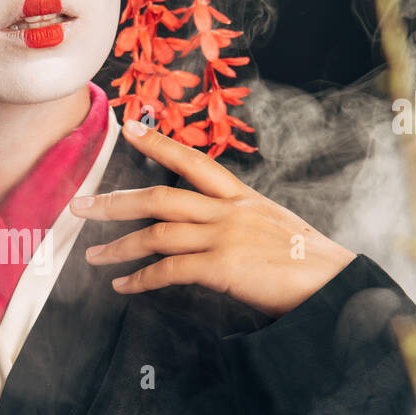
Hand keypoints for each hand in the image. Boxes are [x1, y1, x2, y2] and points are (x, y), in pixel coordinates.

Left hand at [69, 119, 356, 317]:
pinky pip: (169, 271)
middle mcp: (229, 211)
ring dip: (118, 248)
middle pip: (160, 197)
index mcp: (242, 198)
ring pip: (157, 234)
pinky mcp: (222, 267)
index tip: (130, 127)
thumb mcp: (274, 228)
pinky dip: (141, 279)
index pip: (194, 160)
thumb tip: (214, 231)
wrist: (335, 283)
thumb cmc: (308, 262)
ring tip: (93, 258)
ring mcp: (225, 237)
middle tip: (80, 206)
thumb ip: (240, 223)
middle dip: (114, 202)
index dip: (159, 143)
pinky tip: (124, 286)